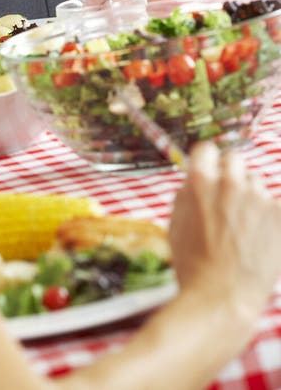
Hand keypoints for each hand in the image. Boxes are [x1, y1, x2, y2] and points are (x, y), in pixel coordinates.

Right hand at [169, 143, 280, 321]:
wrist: (222, 298)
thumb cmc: (193, 264)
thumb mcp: (175, 223)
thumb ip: (187, 194)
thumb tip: (195, 178)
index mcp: (200, 181)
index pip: (207, 149)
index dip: (207, 160)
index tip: (209, 170)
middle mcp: (230, 183)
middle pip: (234, 160)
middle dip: (230, 174)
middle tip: (228, 200)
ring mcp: (258, 198)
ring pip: (256, 184)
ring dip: (250, 197)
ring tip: (244, 228)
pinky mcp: (280, 215)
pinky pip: (275, 205)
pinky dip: (269, 217)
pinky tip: (261, 237)